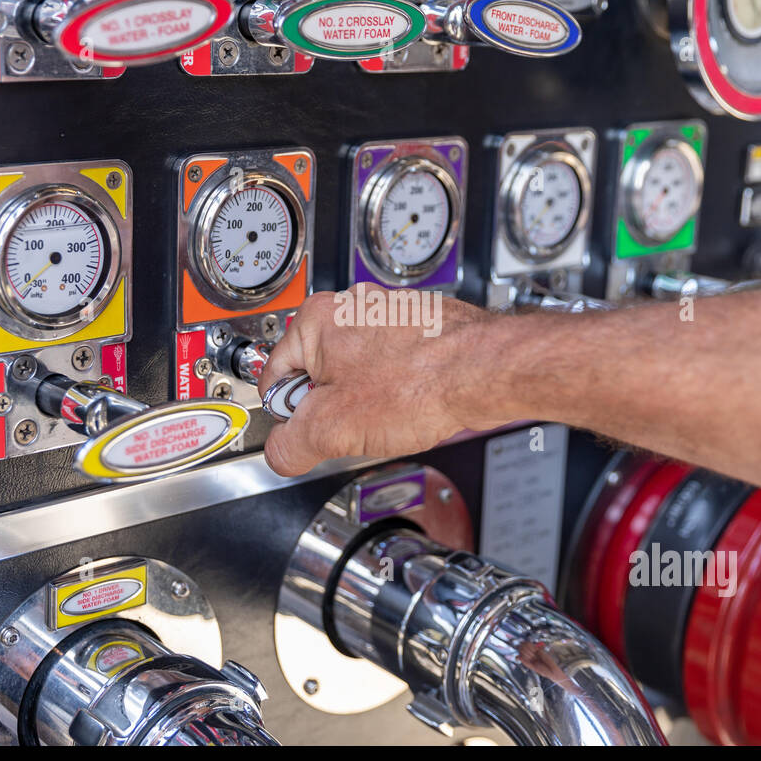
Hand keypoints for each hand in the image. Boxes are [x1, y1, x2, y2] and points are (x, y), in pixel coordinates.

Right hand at [257, 286, 495, 475]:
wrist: (486, 371)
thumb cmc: (423, 381)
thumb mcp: (333, 429)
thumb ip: (291, 444)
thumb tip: (280, 453)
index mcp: (316, 320)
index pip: (273, 376)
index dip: (287, 415)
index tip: (302, 434)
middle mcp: (351, 307)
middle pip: (318, 374)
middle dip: (331, 407)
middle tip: (353, 425)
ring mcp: (388, 315)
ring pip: (357, 372)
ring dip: (366, 400)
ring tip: (388, 414)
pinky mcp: (419, 328)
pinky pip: (391, 367)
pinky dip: (397, 389)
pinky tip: (410, 404)